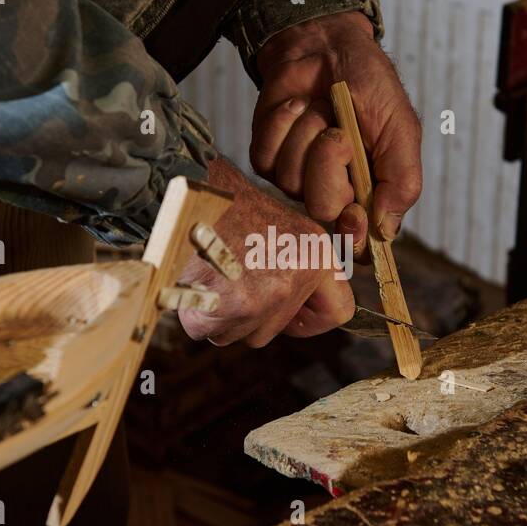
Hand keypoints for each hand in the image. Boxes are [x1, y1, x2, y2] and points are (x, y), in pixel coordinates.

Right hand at [177, 159, 354, 346]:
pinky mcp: (228, 309)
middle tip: (233, 277)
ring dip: (226, 315)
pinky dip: (200, 316)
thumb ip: (304, 266)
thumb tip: (302, 305)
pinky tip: (198, 283)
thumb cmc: (231, 204)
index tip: (286, 306)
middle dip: (254, 314)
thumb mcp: (287, 225)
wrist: (189, 192)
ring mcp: (261, 300)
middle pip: (276, 329)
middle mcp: (294, 281)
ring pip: (243, 333)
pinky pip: (214, 331)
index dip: (309, 316)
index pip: (337, 311)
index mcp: (316, 256)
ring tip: (214, 276)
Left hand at [251, 10, 421, 254]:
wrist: (328, 45)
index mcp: (369, 193)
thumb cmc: (370, 86)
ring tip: (322, 109)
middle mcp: (333, 192)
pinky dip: (283, 124)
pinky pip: (268, 158)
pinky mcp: (268, 157)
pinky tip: (297, 105)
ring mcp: (297, 177)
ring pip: (291, 182)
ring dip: (308, 134)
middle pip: (322, 210)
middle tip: (340, 131)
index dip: (353, 236)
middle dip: (329, 165)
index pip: (359, 242)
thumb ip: (402, 181)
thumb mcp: (400, 130)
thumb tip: (386, 232)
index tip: (354, 213)